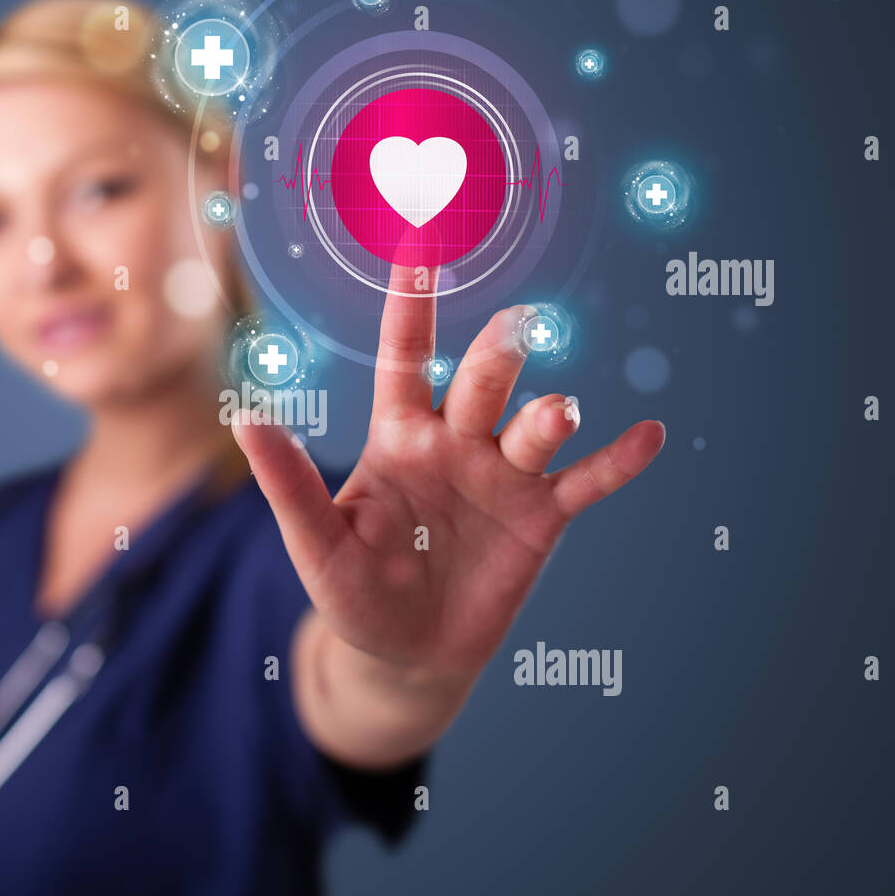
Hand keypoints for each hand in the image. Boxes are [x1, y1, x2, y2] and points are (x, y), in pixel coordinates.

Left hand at [233, 263, 664, 680]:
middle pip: (482, 383)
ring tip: (558, 414)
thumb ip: (288, 482)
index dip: (412, 303)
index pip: (406, 357)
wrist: (405, 653)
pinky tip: (650, 436)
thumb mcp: (316, 542)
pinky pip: (586, 483)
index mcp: (400, 435)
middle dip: (500, 356)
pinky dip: (617, 462)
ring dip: (550, 416)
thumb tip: (244, 420)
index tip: (421, 242)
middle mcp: (457, 441)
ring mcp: (503, 477)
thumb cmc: (354, 590)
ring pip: (534, 428)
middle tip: (516, 331)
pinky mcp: (541, 519)